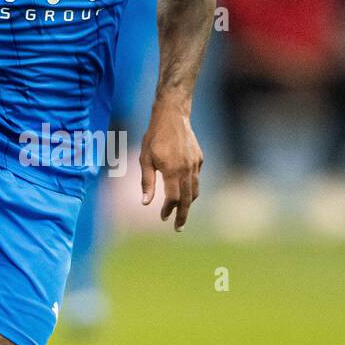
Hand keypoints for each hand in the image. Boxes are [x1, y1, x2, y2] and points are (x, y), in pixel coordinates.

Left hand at [140, 100, 202, 230]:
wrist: (173, 115)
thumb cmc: (154, 136)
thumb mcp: (145, 159)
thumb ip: (147, 182)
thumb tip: (146, 203)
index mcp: (172, 171)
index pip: (174, 198)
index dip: (169, 210)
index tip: (163, 218)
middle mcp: (187, 169)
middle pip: (188, 199)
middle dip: (183, 215)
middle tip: (178, 228)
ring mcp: (195, 164)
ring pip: (195, 190)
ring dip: (189, 203)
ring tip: (182, 212)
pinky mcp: (199, 159)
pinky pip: (196, 178)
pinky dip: (191, 187)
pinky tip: (183, 188)